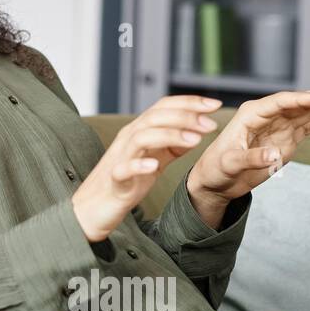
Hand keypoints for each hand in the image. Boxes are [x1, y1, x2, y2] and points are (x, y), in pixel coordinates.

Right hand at [71, 94, 222, 242]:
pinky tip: (154, 166)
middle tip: (210, 125)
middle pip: (154, 116)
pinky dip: (139, 164)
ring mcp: (120, 158)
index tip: (214, 104)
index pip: (162, 107)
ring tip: (195, 141)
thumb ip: (172, 146)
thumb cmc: (125, 183)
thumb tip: (197, 132)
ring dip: (170, 135)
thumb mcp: (154, 160)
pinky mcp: (115, 180)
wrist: (95, 208)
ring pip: (141, 136)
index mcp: (138, 131)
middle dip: (185, 116)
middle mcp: (128, 139)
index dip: (189, 102)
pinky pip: (124, 168)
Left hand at [185, 81, 309, 221]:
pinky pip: (308, 125)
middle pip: (301, 100)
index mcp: (251, 114)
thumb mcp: (229, 165)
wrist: (215, 181)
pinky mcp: (285, 138)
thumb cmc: (216, 169)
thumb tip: (273, 155)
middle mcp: (267, 115)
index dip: (303, 99)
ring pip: (309, 110)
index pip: (281, 102)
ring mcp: (278, 126)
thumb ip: (251, 158)